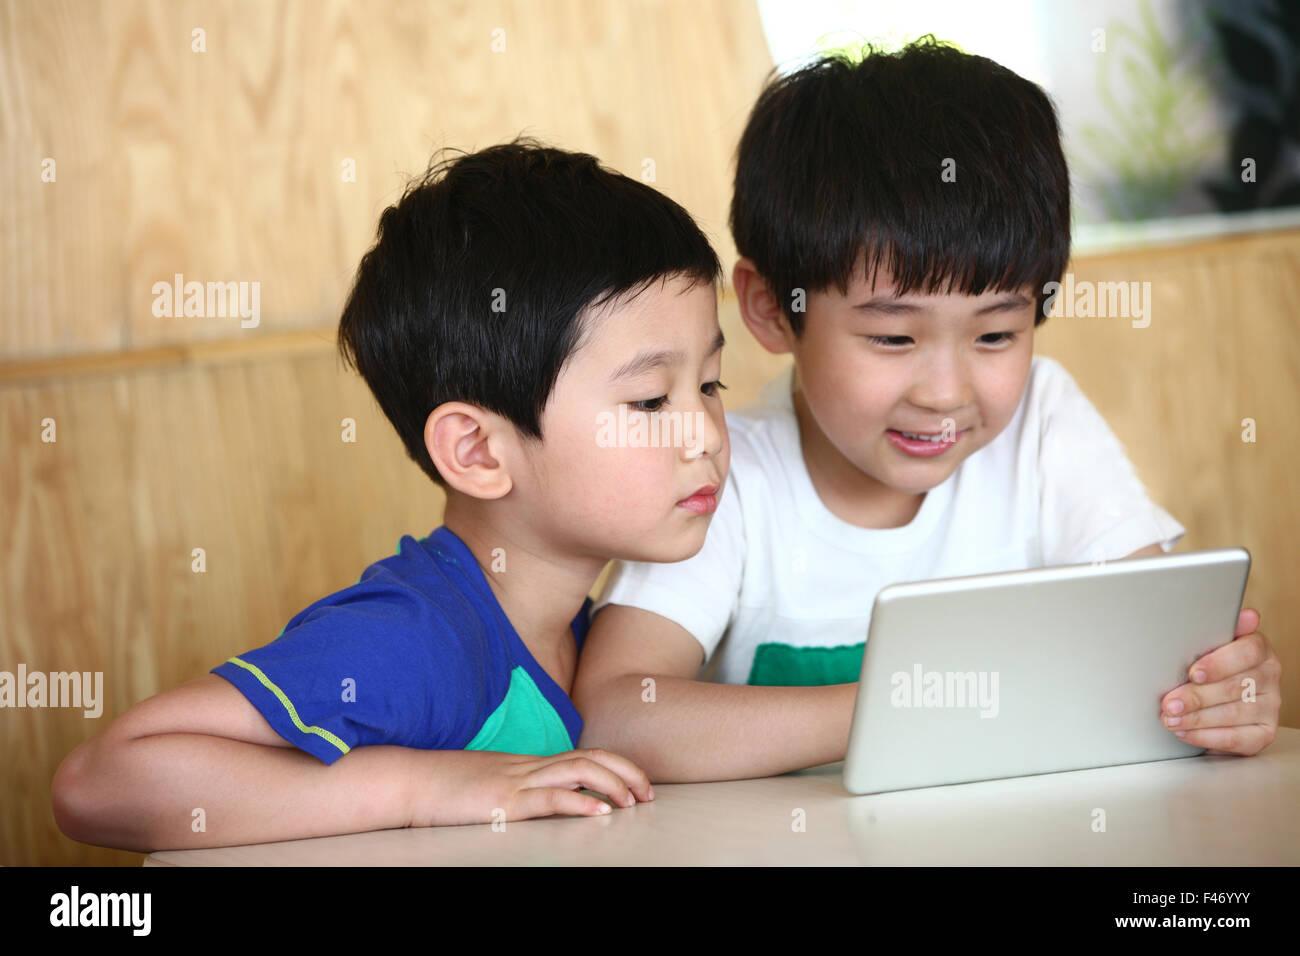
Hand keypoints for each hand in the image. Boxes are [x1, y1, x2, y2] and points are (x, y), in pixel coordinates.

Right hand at [406, 747, 653, 827]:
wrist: (408, 781)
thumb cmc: (443, 786)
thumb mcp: (488, 781)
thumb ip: (517, 785)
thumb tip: (541, 798)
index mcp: (527, 763)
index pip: (584, 754)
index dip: (617, 765)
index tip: (637, 784)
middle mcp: (528, 766)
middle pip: (591, 758)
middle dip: (627, 773)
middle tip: (649, 794)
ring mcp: (517, 781)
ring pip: (579, 772)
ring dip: (613, 786)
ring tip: (633, 802)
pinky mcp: (503, 803)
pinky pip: (549, 798)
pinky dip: (579, 803)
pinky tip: (598, 814)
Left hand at [1160, 608, 1280, 755]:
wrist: (1215, 697)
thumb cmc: (1209, 666)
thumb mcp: (1207, 644)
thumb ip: (1218, 630)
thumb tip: (1247, 615)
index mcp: (1259, 649)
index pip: (1248, 652)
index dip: (1219, 663)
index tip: (1193, 673)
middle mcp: (1269, 677)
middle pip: (1235, 687)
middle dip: (1196, 697)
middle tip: (1169, 703)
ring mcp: (1270, 706)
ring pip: (1233, 714)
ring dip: (1196, 719)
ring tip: (1170, 718)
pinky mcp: (1263, 733)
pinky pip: (1236, 739)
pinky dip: (1206, 736)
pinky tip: (1184, 732)